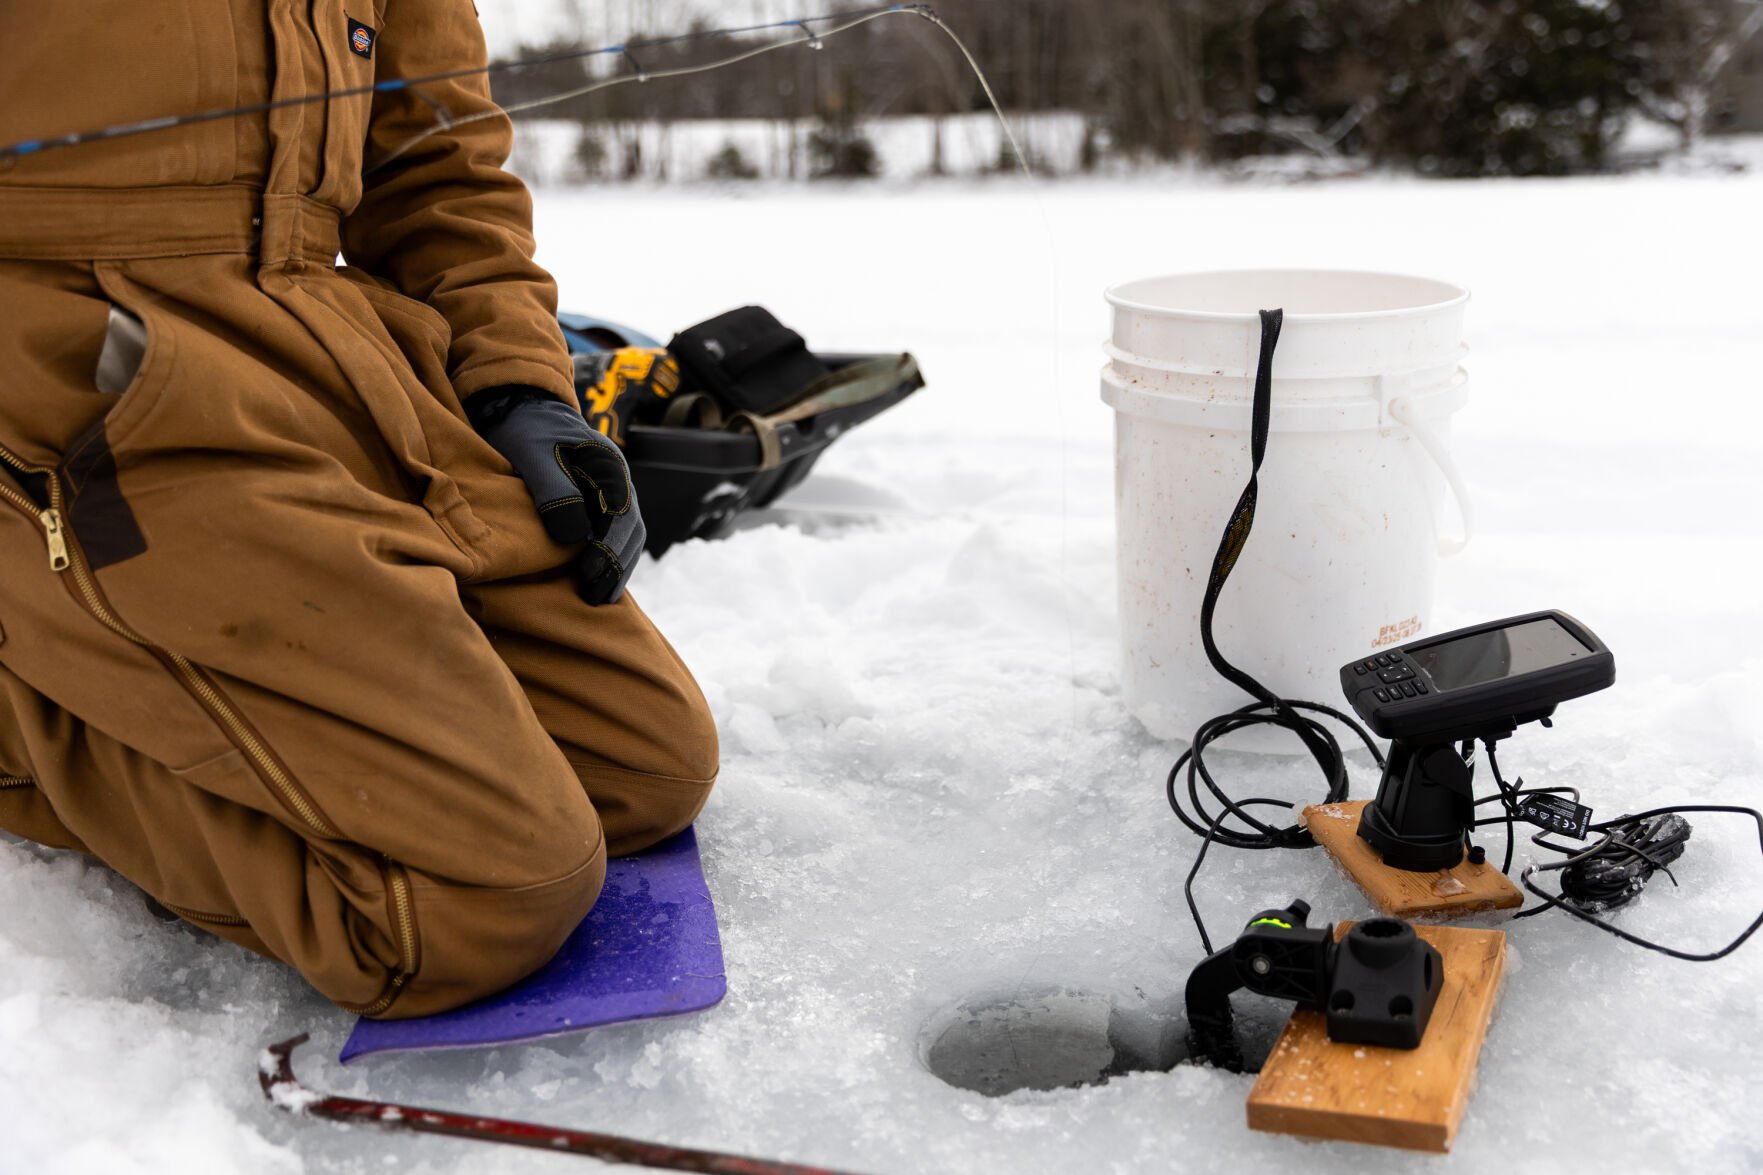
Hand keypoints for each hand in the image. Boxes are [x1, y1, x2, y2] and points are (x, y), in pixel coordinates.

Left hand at [467, 388, 645, 603]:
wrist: (520, 410)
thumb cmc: (524, 429)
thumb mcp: (532, 452)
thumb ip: (553, 488)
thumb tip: (575, 536)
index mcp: (608, 464)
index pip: (620, 513)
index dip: (607, 546)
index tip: (587, 574)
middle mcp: (617, 480)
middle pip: (631, 529)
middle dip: (617, 565)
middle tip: (596, 597)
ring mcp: (610, 493)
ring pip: (629, 537)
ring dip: (618, 568)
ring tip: (601, 598)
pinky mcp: (598, 504)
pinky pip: (615, 536)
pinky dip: (610, 561)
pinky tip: (598, 583)